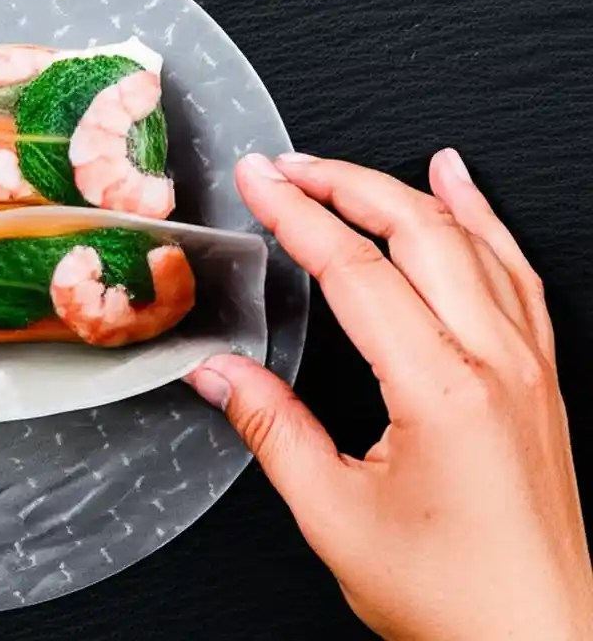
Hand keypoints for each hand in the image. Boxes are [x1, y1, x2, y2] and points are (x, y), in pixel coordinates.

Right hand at [186, 150, 592, 638]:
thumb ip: (272, 430)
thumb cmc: (453, 598)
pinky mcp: (540, 381)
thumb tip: (219, 374)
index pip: (356, 270)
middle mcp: (495, 363)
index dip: (298, 216)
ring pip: (473, 240)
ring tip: (351, 163)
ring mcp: (527, 366)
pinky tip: (464, 192)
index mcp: (439, 390)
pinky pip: (517, 274)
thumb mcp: (334, 515)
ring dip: (406, 190)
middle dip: (344, 183)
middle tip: (287, 166)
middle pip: (419, 231)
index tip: (258, 181)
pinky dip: (485, 220)